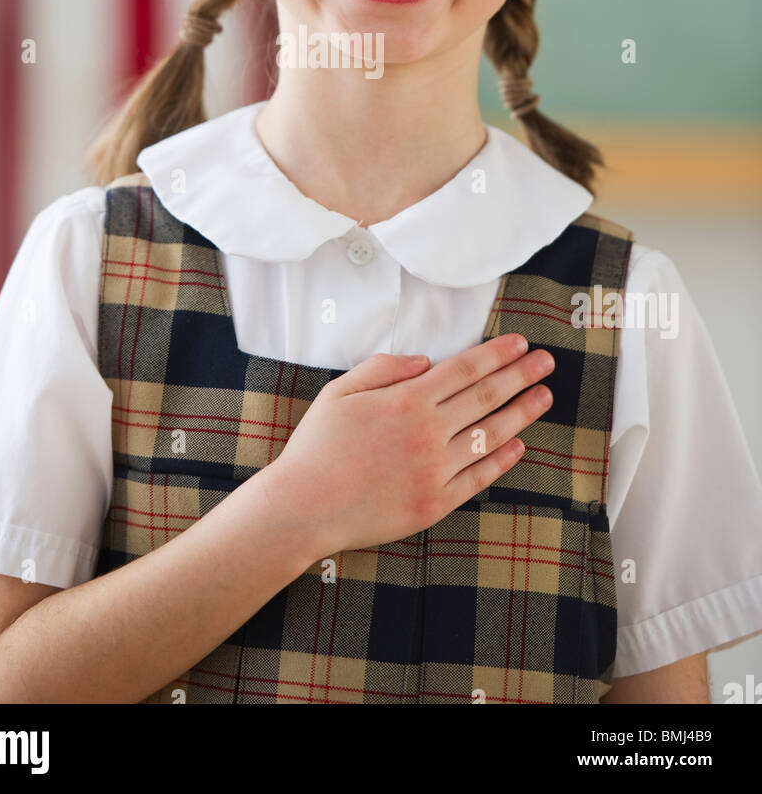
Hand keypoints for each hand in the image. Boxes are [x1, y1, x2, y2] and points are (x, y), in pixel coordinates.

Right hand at [261, 336, 553, 556]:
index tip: (520, 344)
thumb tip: (425, 361)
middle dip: (521, 376)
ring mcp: (435, 470)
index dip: (496, 354)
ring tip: (544, 397)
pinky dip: (501, 459)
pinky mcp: (435, 503)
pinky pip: (478, 477)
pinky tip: (518, 445)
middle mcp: (428, 433)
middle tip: (547, 362)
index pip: (464, 369)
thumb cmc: (317, 447)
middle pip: (486, 397)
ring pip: (490, 435)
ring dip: (521, 413)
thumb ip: (384, 369)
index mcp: (407, 400)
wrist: (304, 507)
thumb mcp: (340, 392)